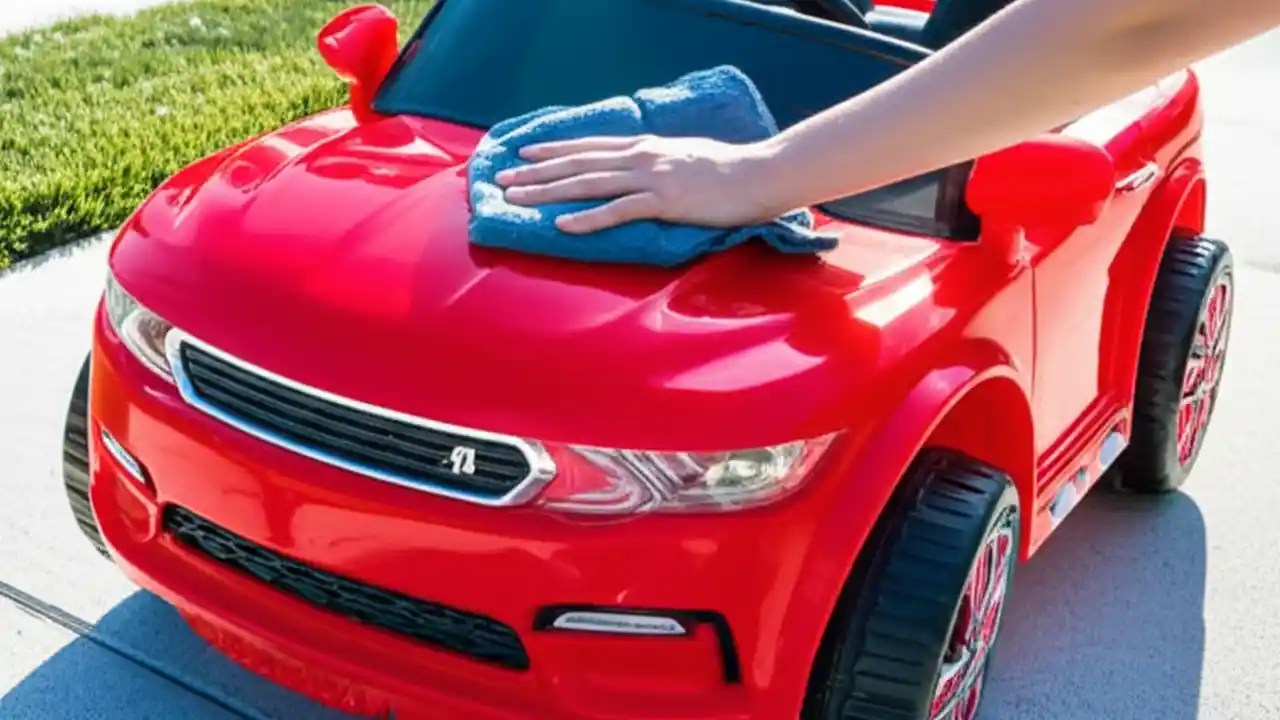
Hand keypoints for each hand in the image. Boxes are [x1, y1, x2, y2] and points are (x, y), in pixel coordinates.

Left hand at [494, 135, 786, 233]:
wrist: (759, 175)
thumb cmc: (726, 171)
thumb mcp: (683, 158)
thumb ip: (655, 164)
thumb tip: (638, 171)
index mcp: (645, 147)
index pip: (588, 146)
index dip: (552, 149)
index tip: (523, 153)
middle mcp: (641, 157)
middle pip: (577, 164)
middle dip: (536, 172)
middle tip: (502, 180)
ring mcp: (651, 178)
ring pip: (587, 184)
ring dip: (548, 192)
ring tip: (516, 199)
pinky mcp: (664, 202)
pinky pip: (617, 211)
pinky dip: (587, 219)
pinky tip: (561, 225)